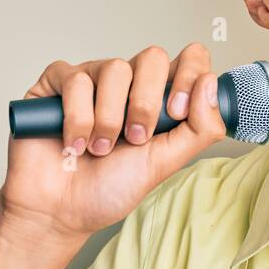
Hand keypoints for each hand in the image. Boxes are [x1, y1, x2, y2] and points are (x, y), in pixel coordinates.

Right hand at [0, 42, 224, 242]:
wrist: (60, 211)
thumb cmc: (110, 188)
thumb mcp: (165, 162)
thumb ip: (199, 128)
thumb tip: (212, 83)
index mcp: (159, 98)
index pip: (189, 59)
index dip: (189, 77)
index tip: (176, 114)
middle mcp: (128, 83)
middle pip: (152, 57)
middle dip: (146, 104)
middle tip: (135, 139)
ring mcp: (92, 79)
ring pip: (114, 69)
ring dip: (109, 119)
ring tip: (100, 149)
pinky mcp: (56, 83)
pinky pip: (75, 79)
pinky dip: (77, 117)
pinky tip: (73, 143)